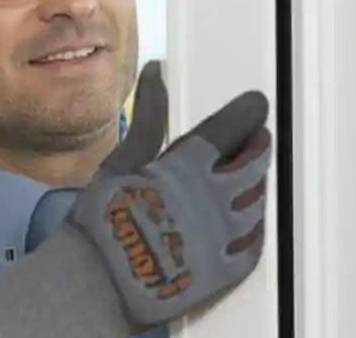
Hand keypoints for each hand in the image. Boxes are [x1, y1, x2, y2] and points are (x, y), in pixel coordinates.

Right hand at [0, 61, 271, 335]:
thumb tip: (157, 71)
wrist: (97, 286)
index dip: (249, 111)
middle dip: (257, 145)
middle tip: (254, 140)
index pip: (236, 124)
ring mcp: (226, 234)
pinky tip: (245, 221)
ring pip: (258, 198)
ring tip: (246, 178)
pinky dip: (254, 226)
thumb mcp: (123, 159)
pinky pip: (254, 242)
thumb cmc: (104, 218)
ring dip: (256, 183)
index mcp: (191, 163)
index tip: (256, 104)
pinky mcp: (228, 269)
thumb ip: (149, 115)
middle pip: (255, 159)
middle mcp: (217, 194)